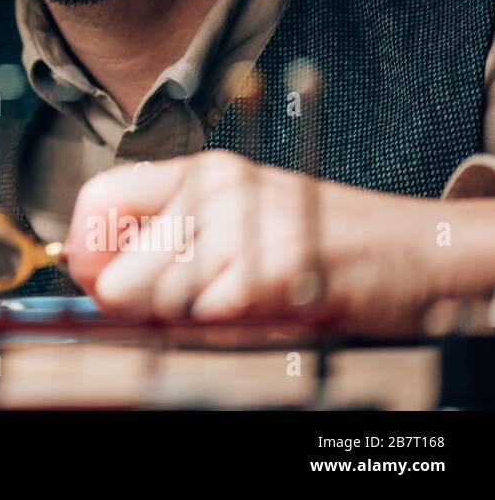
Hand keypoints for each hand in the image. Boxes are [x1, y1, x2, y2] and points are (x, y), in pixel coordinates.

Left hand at [64, 150, 443, 334]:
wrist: (415, 249)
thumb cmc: (322, 240)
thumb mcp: (239, 216)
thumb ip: (170, 235)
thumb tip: (96, 274)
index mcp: (202, 171)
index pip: (103, 195)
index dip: (86, 247)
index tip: (91, 278)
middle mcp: (216, 187)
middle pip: (124, 266)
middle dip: (135, 306)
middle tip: (168, 314)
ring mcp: (244, 224)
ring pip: (163, 300)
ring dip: (186, 322)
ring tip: (230, 308)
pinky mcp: (271, 269)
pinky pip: (211, 319)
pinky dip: (226, 331)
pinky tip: (257, 313)